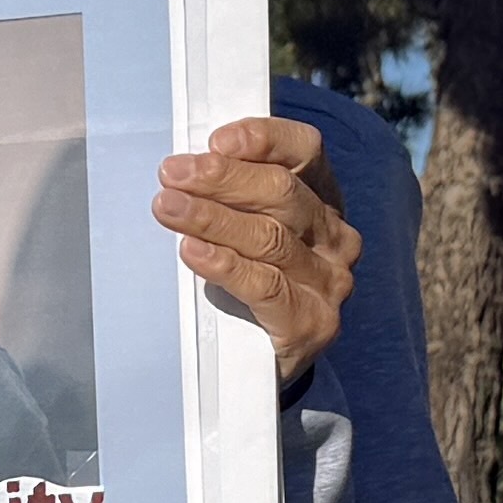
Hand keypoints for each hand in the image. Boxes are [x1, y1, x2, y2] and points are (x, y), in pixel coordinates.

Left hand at [154, 119, 358, 374]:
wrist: (264, 364)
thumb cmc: (248, 281)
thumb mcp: (246, 228)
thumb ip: (232, 194)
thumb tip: (185, 164)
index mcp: (323, 199)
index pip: (305, 151)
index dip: (264, 139)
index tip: (216, 141)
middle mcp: (335, 237)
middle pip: (282, 192)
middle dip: (222, 178)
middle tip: (172, 174)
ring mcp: (329, 282)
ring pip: (269, 237)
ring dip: (212, 218)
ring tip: (167, 207)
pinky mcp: (311, 323)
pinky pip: (265, 286)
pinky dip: (224, 265)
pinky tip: (191, 251)